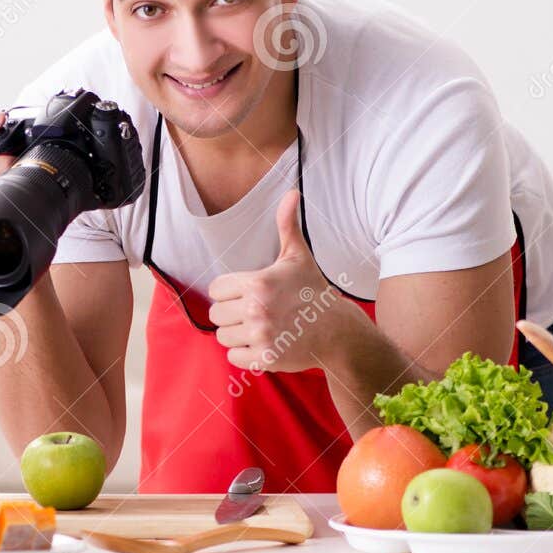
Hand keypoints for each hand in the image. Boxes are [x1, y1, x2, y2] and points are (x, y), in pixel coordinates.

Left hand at [206, 190, 358, 371]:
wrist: (336, 330)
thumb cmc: (313, 291)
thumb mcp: (298, 257)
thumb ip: (287, 225)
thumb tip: (291, 193)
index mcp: (258, 283)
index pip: (216, 289)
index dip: (229, 292)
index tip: (246, 294)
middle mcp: (256, 309)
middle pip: (216, 314)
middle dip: (231, 314)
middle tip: (253, 312)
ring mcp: (260, 336)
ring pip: (223, 336)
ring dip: (236, 334)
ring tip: (259, 327)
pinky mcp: (264, 359)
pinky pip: (233, 357)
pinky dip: (244, 354)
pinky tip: (262, 343)